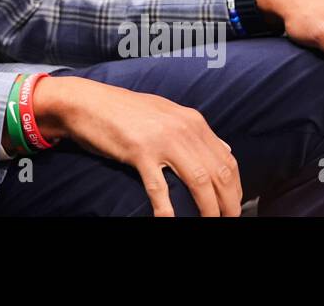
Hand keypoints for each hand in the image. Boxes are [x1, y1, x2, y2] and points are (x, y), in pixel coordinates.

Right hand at [30, 76, 241, 216]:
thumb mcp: (166, 112)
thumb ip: (195, 131)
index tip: (233, 205)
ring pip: (199, 182)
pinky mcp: (139, 152)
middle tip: (228, 220)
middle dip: (228, 203)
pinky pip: (159, 188)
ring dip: (208, 209)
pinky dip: (166, 209)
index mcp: (192, 121)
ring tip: (208, 223)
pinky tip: (168, 221)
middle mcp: (183, 129)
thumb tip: (225, 150)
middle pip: (219, 174)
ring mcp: (162, 140)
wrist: (87, 101)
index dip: (236, 188)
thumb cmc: (124, 110)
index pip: (227, 160)